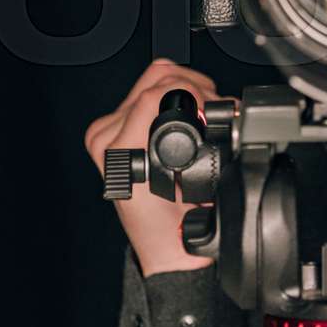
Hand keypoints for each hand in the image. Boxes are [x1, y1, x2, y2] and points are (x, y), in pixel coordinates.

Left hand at [84, 59, 220, 275]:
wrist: (169, 249)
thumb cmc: (175, 225)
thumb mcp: (194, 181)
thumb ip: (201, 143)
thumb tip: (219, 105)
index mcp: (118, 147)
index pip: (155, 92)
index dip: (196, 92)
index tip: (215, 107)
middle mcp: (107, 137)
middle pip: (156, 77)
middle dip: (195, 87)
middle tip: (213, 109)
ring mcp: (109, 133)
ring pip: (154, 79)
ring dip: (186, 91)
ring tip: (203, 113)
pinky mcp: (116, 131)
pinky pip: (147, 94)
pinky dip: (174, 98)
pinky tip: (186, 117)